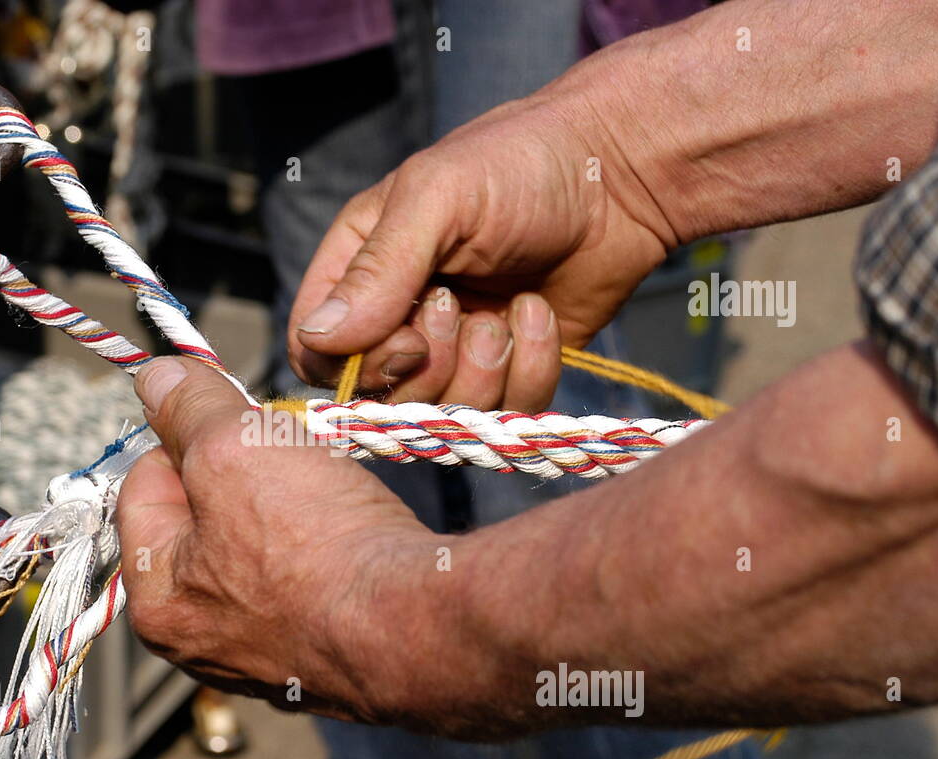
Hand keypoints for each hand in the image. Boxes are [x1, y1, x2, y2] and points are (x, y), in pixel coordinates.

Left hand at [116, 357, 465, 726]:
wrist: (419, 624)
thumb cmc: (317, 543)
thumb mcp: (235, 446)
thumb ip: (188, 407)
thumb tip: (156, 377)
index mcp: (158, 600)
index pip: (144, 484)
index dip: (188, 436)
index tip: (233, 419)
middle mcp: (202, 642)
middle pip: (203, 519)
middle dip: (241, 475)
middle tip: (285, 455)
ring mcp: (265, 656)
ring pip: (259, 548)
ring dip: (287, 508)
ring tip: (325, 495)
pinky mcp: (323, 658)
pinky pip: (307, 584)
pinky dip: (325, 551)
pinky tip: (351, 536)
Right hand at [287, 77, 675, 410]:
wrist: (621, 175)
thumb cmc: (521, 165)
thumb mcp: (438, 200)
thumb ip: (378, 269)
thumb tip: (321, 338)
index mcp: (358, 267)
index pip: (316, 351)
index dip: (355, 364)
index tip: (408, 336)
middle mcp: (398, 316)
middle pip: (378, 395)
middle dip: (430, 365)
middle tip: (462, 308)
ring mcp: (454, 351)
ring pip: (442, 414)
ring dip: (483, 370)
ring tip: (513, 310)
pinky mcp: (510, 373)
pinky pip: (502, 413)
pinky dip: (528, 371)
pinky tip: (540, 315)